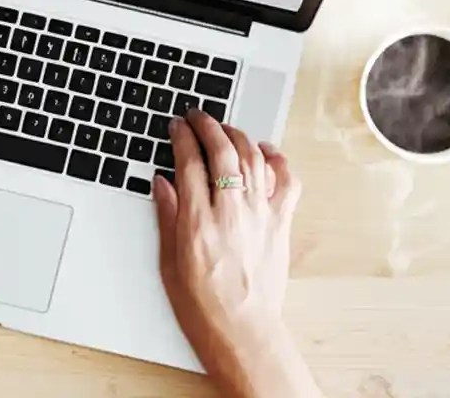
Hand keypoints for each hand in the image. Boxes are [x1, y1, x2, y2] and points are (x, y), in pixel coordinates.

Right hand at [153, 110, 305, 389]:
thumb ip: (167, 216)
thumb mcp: (169, 262)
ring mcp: (260, 215)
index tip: (176, 127)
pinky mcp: (281, 224)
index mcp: (198, 222)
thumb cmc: (203, 306)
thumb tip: (162, 182)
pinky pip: (287, 181)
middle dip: (208, 125)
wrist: (243, 332)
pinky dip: (278, 160)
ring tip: (225, 128)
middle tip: (197, 116)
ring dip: (238, 136)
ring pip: (253, 158)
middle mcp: (232, 213)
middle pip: (223, 151)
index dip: (181, 137)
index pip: (189, 162)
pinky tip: (266, 151)